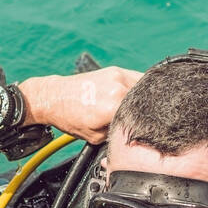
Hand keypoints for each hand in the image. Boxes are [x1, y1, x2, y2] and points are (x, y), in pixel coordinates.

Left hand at [16, 66, 142, 143]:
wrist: (55, 97)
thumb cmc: (70, 118)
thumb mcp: (95, 136)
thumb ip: (118, 132)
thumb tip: (133, 131)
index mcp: (114, 106)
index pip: (144, 115)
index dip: (150, 123)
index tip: (152, 129)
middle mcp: (119, 88)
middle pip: (147, 99)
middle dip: (148, 110)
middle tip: (150, 119)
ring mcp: (117, 76)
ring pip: (144, 86)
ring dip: (146, 96)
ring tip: (143, 108)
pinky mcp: (115, 70)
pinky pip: (136, 77)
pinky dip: (140, 86)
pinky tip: (138, 96)